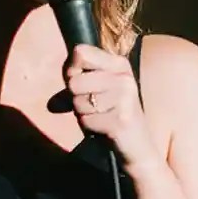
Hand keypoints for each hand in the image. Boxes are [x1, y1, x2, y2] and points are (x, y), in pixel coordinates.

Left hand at [64, 43, 162, 170]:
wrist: (137, 145)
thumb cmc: (111, 114)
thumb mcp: (97, 89)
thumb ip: (76, 79)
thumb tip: (59, 84)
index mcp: (119, 64)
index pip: (80, 52)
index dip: (71, 71)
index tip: (81, 82)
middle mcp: (124, 77)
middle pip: (74, 81)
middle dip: (76, 98)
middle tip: (94, 106)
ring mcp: (125, 98)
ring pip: (78, 102)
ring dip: (83, 114)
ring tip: (101, 116)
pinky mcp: (120, 119)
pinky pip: (85, 120)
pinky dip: (89, 127)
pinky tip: (104, 128)